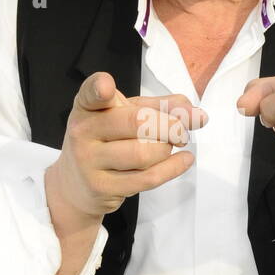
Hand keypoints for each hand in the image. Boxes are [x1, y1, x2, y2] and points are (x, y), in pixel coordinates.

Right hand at [44, 71, 207, 223]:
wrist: (76, 185)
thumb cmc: (106, 142)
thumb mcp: (126, 115)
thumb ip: (161, 107)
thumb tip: (198, 115)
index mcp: (87, 106)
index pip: (91, 93)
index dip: (100, 88)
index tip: (107, 86)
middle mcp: (83, 131)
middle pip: (137, 122)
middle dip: (171, 126)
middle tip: (180, 132)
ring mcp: (89, 161)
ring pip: (144, 153)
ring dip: (167, 149)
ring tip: (168, 147)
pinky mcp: (101, 187)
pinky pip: (147, 178)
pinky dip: (173, 168)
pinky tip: (184, 160)